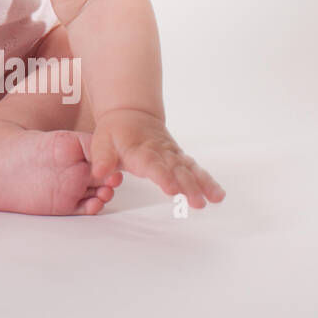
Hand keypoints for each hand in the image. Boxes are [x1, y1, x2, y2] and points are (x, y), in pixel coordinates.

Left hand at [90, 108, 225, 207]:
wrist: (130, 115)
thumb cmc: (115, 132)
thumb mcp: (101, 141)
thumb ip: (102, 158)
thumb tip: (99, 173)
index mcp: (140, 150)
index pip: (153, 165)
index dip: (163, 176)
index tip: (172, 189)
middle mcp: (160, 152)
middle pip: (176, 169)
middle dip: (188, 186)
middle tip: (197, 202)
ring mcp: (172, 154)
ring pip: (190, 169)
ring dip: (202, 183)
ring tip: (215, 198)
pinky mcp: (179, 157)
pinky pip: (195, 168)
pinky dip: (207, 180)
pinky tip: (218, 194)